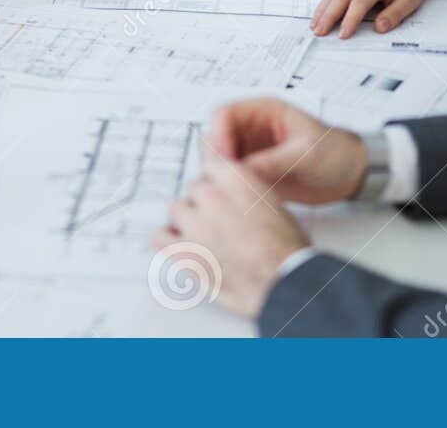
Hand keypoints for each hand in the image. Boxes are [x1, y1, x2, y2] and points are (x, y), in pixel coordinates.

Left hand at [153, 151, 307, 319]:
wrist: (284, 282)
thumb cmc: (286, 249)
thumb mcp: (273, 204)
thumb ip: (245, 190)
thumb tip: (231, 191)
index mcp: (236, 179)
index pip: (210, 163)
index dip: (216, 179)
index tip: (219, 188)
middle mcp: (211, 196)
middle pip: (195, 187)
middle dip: (205, 201)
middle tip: (218, 219)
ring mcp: (194, 224)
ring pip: (176, 208)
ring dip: (187, 219)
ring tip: (202, 234)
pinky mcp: (183, 253)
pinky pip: (159, 237)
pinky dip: (167, 239)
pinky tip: (181, 245)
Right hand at [208, 97, 367, 204]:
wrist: (351, 174)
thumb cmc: (336, 152)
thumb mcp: (305, 153)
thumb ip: (273, 161)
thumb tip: (243, 170)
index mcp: (264, 111)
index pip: (224, 114)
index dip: (218, 134)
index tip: (225, 158)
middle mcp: (253, 130)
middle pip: (215, 137)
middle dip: (216, 158)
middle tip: (225, 179)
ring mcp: (252, 152)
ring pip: (220, 160)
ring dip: (221, 174)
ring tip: (234, 190)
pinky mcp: (255, 172)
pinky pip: (232, 178)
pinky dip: (231, 188)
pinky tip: (242, 198)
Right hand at [310, 0, 441, 37]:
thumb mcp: (409, 2)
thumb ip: (394, 15)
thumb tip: (380, 27)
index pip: (360, 3)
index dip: (350, 19)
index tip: (344, 34)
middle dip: (328, 16)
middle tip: (320, 32)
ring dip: (322, 11)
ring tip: (314, 27)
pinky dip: (324, 6)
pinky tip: (318, 17)